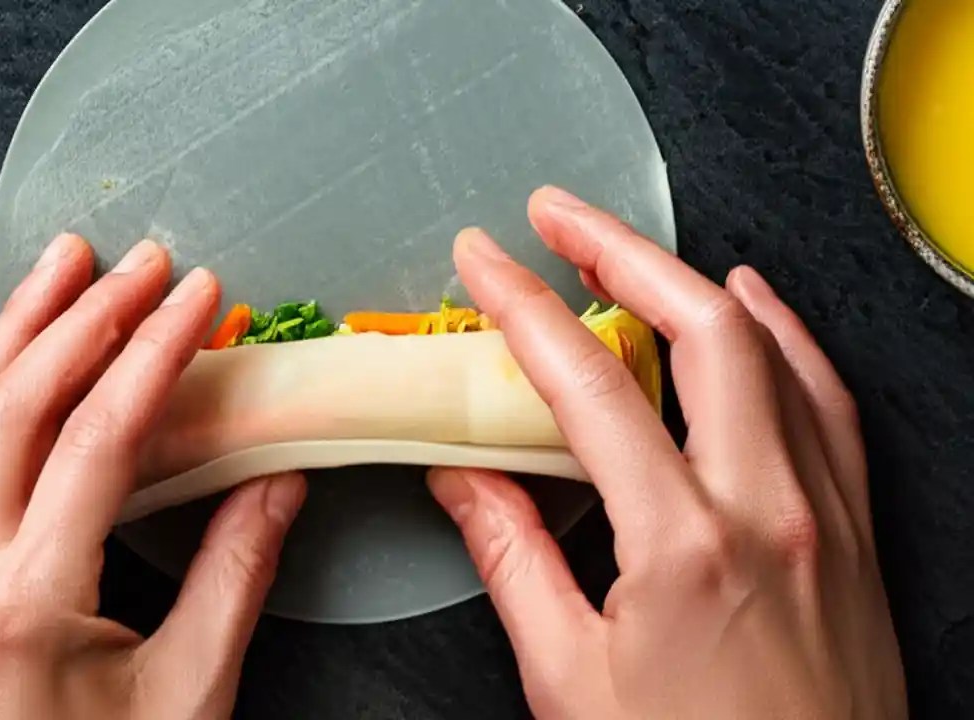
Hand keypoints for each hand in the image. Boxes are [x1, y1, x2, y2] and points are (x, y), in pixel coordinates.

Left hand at [0, 235, 305, 718]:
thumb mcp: (187, 698)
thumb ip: (234, 582)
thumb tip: (279, 484)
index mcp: (31, 601)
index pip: (103, 436)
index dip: (158, 353)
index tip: (202, 298)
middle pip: (23, 405)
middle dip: (92, 317)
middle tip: (148, 263)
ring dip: (12, 326)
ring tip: (61, 263)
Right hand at [429, 187, 906, 718]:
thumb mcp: (570, 679)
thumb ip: (513, 561)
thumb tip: (464, 477)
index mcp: (682, 546)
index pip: (590, 384)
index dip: (524, 306)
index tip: (483, 263)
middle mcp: (766, 508)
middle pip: (701, 327)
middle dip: (620, 250)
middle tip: (557, 218)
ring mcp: (823, 512)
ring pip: (772, 349)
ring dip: (696, 281)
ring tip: (632, 250)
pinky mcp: (853, 530)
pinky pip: (827, 401)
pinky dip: (786, 337)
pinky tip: (755, 308)